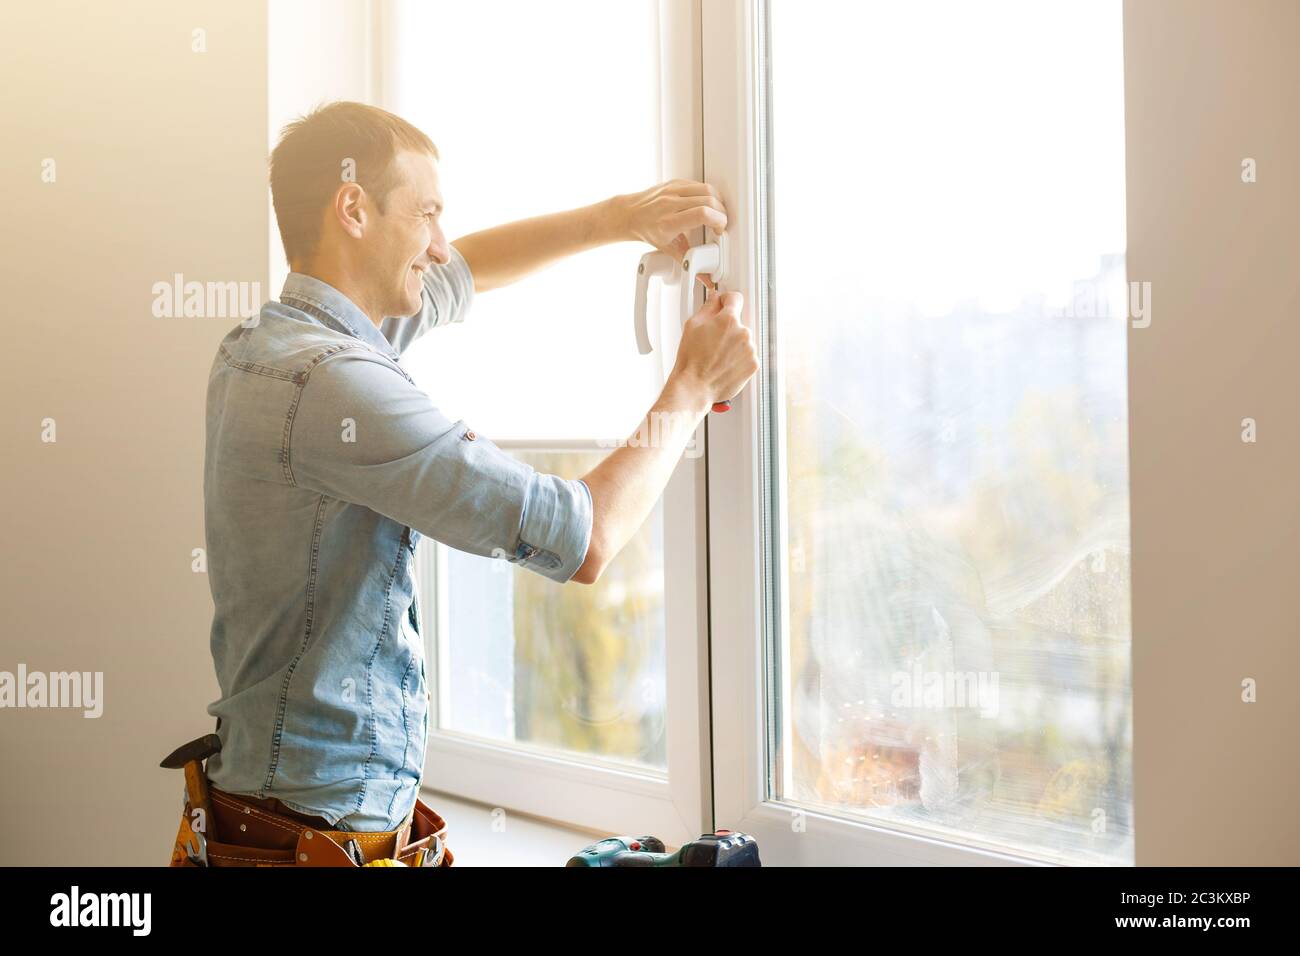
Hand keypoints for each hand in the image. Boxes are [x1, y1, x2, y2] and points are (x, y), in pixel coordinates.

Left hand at [618, 179, 727, 290]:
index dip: (718, 220)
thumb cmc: (648, 231)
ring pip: (707, 189)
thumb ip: (689, 263)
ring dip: (718, 201)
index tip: (719, 229)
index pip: (702, 214)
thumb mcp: (669, 249)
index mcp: (669, 222)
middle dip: (721, 213)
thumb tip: (706, 279)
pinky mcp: (675, 182)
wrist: (629, 214)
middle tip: (720, 223)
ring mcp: (672, 190)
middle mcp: (670, 204)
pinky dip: (708, 194)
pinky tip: (706, 203)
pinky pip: (699, 184)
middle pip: (709, 200)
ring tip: (716, 213)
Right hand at [671, 291, 756, 408]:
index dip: (727, 301)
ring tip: (717, 356)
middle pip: (738, 323)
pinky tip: (724, 364)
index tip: (723, 306)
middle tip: (712, 341)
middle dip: (727, 328)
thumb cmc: (691, 359)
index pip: (735, 298)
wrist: (695, 386)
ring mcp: (750, 349)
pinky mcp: (754, 364)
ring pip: (743, 340)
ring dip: (734, 345)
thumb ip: (708, 307)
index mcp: (728, 319)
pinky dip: (739, 359)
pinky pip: (748, 356)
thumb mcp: (693, 325)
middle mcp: (743, 332)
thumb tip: (715, 298)